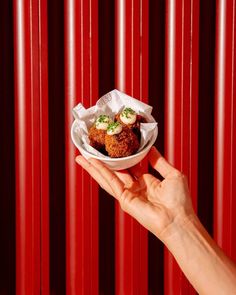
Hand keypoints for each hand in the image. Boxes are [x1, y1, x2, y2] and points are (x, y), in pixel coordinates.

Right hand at [76, 147, 194, 241]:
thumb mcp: (172, 174)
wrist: (179, 220)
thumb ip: (158, 161)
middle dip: (101, 163)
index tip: (113, 147)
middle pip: (114, 172)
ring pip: (107, 178)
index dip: (120, 158)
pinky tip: (92, 163)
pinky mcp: (125, 200)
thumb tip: (150, 147)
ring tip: (82, 158)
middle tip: (89, 152)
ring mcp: (128, 195)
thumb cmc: (180, 202)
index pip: (129, 168)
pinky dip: (101, 172)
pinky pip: (111, 183)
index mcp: (146, 183)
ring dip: (94, 168)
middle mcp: (135, 189)